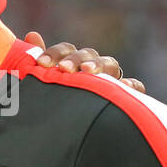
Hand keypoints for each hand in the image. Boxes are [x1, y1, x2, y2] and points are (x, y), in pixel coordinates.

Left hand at [26, 31, 145, 93]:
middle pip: (87, 54)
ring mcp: (109, 79)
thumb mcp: (42, 82)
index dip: (54, 54)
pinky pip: (133, 87)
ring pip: (109, 65)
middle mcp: (90, 68)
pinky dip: (130, 84)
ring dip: (99, 65)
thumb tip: (32, 35)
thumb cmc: (52, 101)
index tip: (41, 64)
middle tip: (63, 68)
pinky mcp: (125, 95)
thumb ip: (36, 60)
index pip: (65, 50)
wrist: (65, 131)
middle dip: (75, 59)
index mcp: (70, 63)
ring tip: (87, 70)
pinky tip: (123, 86)